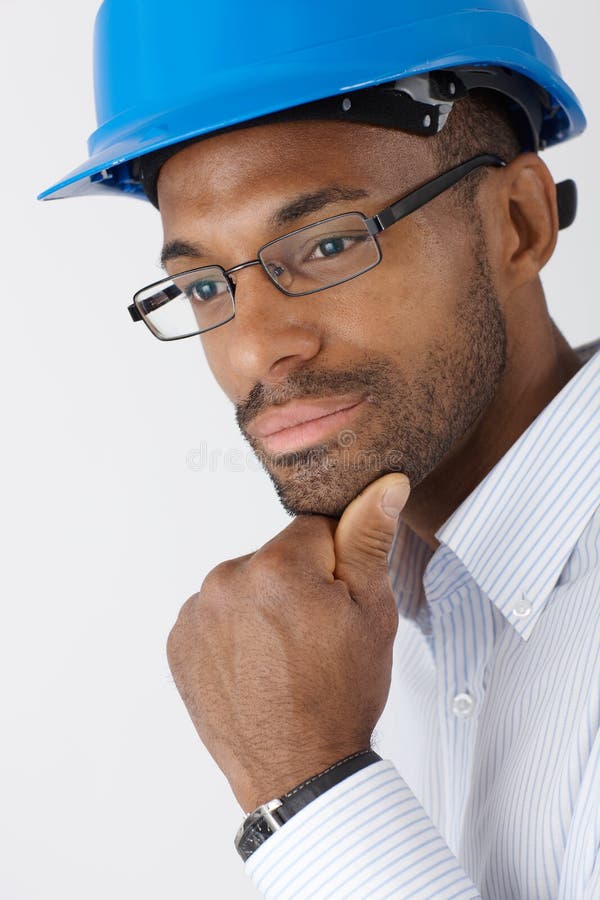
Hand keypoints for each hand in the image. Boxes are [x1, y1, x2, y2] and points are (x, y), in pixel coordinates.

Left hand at [166, 473, 409, 811]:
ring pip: (244, 585)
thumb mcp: (373, 611)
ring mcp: (195, 615)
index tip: (336, 605)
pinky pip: (214, 616)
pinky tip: (255, 666)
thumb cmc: (341, 695)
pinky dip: (233, 633)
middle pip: (274, 558)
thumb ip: (369, 538)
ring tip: (284, 658)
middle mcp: (224, 580)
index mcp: (276, 566)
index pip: (313, 530)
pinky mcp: (178, 643)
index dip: (335, 565)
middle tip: (313, 638)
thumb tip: (385, 485)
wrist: (299, 771)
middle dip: (295, 584)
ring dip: (262, 607)